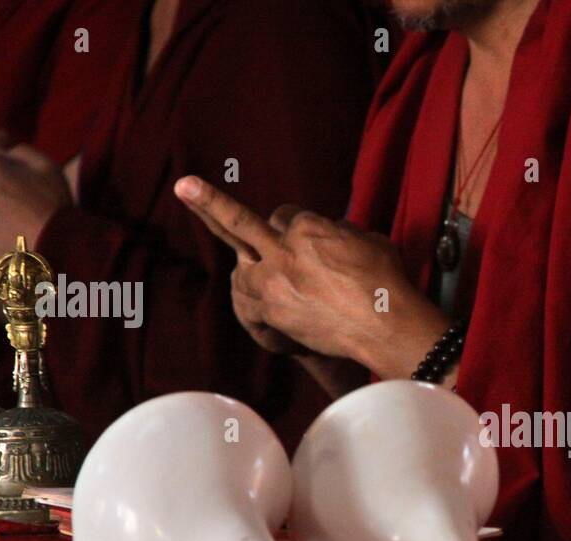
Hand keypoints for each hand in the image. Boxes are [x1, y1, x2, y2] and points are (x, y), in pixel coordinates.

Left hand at [175, 176, 448, 378]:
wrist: (385, 324)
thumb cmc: (387, 282)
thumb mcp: (370, 241)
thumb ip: (343, 233)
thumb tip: (335, 233)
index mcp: (308, 227)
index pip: (284, 216)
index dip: (292, 227)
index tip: (303, 241)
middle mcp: (284, 249)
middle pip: (240, 222)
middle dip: (209, 202)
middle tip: (183, 185)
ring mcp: (274, 281)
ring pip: (241, 267)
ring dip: (247, 272)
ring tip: (256, 275)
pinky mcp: (272, 312)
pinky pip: (248, 305)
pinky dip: (252, 307)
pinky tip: (257, 306)